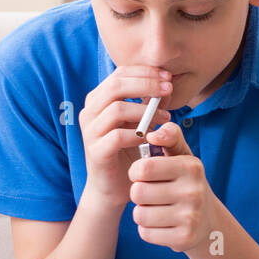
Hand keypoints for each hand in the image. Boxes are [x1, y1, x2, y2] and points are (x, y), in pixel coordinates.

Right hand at [79, 66, 172, 209]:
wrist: (114, 187)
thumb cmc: (129, 151)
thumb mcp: (141, 122)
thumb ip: (151, 104)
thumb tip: (167, 85)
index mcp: (99, 100)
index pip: (120, 74)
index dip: (145, 72)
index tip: (168, 77)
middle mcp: (90, 112)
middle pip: (116, 86)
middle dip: (146, 85)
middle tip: (168, 90)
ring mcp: (90, 132)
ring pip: (116, 109)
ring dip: (145, 111)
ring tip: (165, 116)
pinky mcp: (95, 152)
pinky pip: (116, 136)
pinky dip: (137, 134)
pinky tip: (152, 136)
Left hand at [127, 120, 219, 253]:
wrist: (207, 220)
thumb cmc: (186, 182)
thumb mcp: (181, 156)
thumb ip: (170, 136)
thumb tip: (153, 132)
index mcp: (191, 167)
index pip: (144, 168)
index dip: (136, 172)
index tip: (143, 174)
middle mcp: (194, 192)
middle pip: (138, 192)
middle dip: (138, 193)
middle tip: (151, 194)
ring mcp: (191, 217)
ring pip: (140, 215)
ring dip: (142, 212)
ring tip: (156, 209)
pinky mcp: (184, 239)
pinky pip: (146, 233)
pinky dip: (148, 230)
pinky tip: (162, 225)